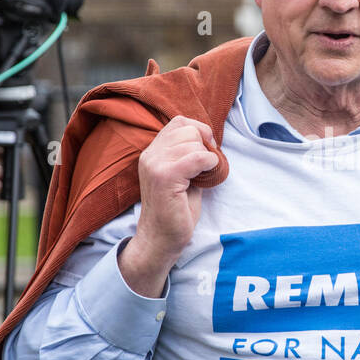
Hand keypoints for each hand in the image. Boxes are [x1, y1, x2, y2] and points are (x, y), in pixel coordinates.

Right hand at [134, 114, 219, 261]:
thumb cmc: (176, 209)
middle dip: (204, 146)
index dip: (199, 132)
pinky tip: (206, 178)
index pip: (179, 122)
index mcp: (152, 152)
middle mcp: (150, 155)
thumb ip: (188, 154)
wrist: (162, 238)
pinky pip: (197, 157)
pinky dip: (209, 164)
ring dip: (207, 158)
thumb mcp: (182, 174)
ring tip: (202, 177)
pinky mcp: (165, 177)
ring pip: (193, 141)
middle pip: (188, 129)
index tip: (206, 151)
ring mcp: (155, 165)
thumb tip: (209, 138)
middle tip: (205, 168)